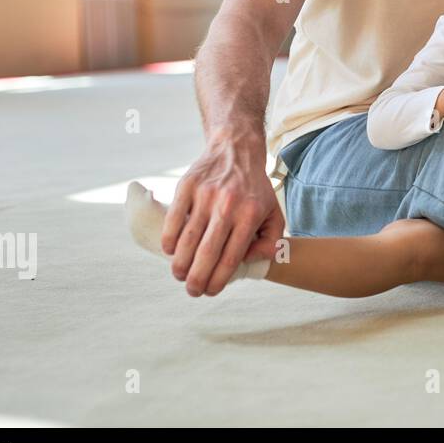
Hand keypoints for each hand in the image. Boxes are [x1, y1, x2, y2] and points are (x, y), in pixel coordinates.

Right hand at [163, 133, 284, 296]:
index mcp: (251, 215)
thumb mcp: (274, 213)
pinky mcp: (187, 186)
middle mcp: (228, 206)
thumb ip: (270, 242)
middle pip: (207, 253)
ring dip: (180, 264)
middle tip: (192, 291)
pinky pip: (174, 219)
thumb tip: (249, 261)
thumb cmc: (255, 190)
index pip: (231, 258)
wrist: (236, 150)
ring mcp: (206, 195)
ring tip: (180, 275)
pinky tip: (170, 251)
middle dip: (197, 279)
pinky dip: (169, 239)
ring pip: (188, 239)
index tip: (211, 291)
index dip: (219, 280)